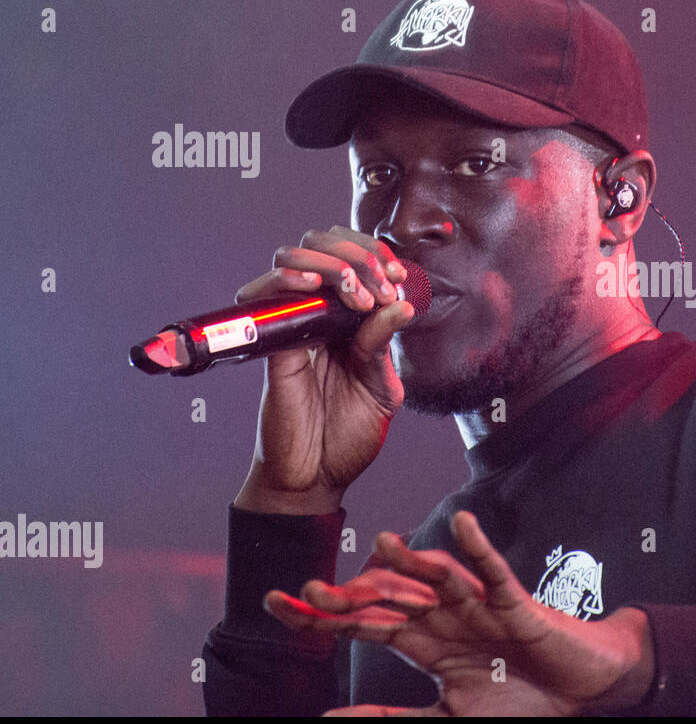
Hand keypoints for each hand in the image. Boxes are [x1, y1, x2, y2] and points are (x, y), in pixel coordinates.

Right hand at [234, 226, 414, 514]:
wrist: (315, 479)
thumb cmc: (348, 437)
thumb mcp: (382, 391)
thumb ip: (384, 346)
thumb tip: (399, 304)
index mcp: (352, 321)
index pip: (357, 258)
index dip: (377, 255)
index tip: (397, 276)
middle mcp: (320, 315)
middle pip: (324, 245)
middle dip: (358, 252)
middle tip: (380, 284)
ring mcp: (293, 324)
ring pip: (296, 258)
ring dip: (331, 262)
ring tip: (355, 293)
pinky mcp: (270, 342)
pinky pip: (269, 295)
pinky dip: (288, 278)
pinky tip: (314, 286)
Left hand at [264, 511, 654, 715]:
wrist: (580, 693)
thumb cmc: (520, 702)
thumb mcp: (446, 719)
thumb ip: (391, 719)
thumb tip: (329, 717)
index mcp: (425, 643)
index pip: (365, 623)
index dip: (323, 616)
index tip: (280, 605)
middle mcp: (444, 618)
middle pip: (390, 599)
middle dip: (349, 595)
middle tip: (306, 590)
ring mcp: (478, 608)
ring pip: (436, 577)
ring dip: (410, 560)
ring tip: (379, 544)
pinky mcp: (515, 604)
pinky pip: (494, 572)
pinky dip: (478, 549)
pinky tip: (463, 524)